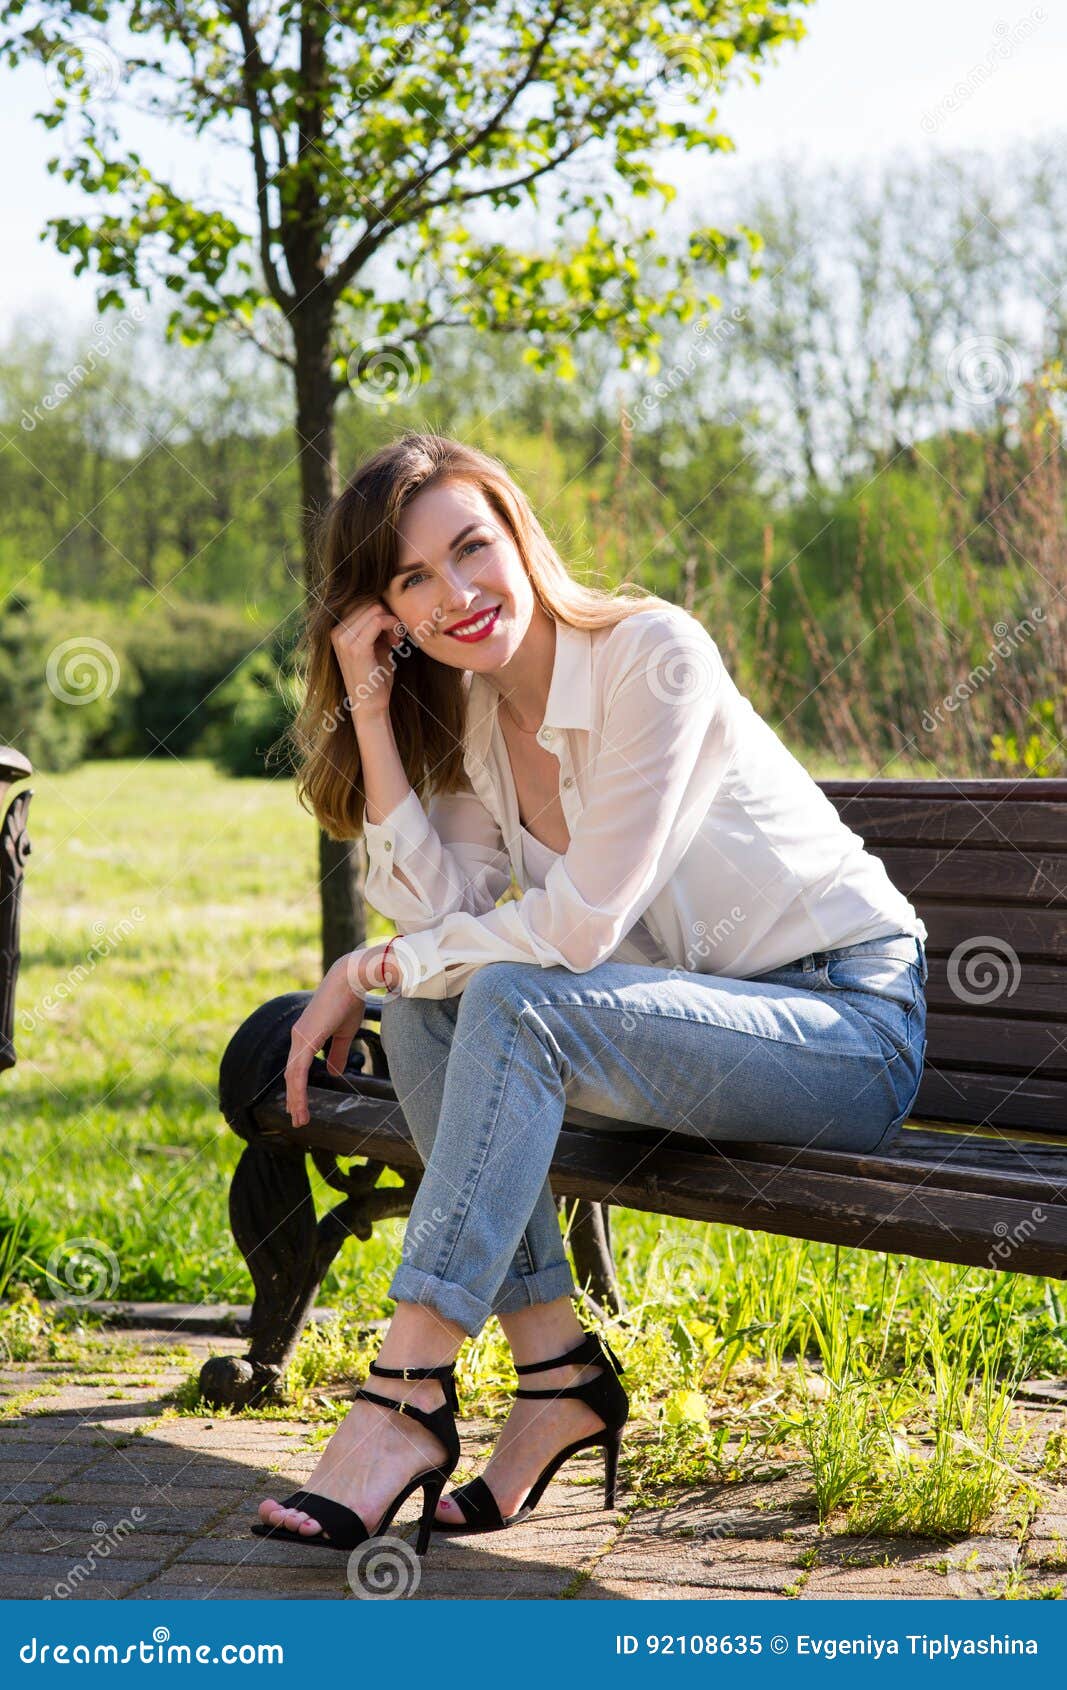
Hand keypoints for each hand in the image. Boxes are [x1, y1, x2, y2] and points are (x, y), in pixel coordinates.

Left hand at [285, 945, 402, 1127]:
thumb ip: (337, 1053)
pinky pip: (298, 1072)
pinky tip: (299, 1105)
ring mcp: (299, 1038)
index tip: (300, 1104)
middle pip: (292, 1075)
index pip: (299, 1066)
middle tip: (297, 1119)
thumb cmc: (350, 1001)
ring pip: (293, 1077)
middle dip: (294, 1098)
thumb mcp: (344, 1033)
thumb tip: (333, 1072)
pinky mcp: (305, 1040)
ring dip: (295, 1100)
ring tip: (299, 1119)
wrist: (351, 980)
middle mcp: (298, 1037)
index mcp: (307, 1035)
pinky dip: (298, 1091)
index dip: (298, 1087)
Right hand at [330, 601, 408, 723]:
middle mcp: (336, 632)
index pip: (361, 603)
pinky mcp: (356, 647)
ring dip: (392, 621)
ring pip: (375, 609)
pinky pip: (378, 620)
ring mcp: (344, 639)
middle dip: (388, 615)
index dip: (382, 612)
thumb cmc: (375, 678)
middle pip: (368, 603)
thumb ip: (377, 627)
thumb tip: (387, 606)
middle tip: (397, 637)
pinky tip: (397, 641)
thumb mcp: (376, 647)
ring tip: (396, 641)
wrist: (370, 705)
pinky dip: (393, 625)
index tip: (393, 632)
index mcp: (338, 631)